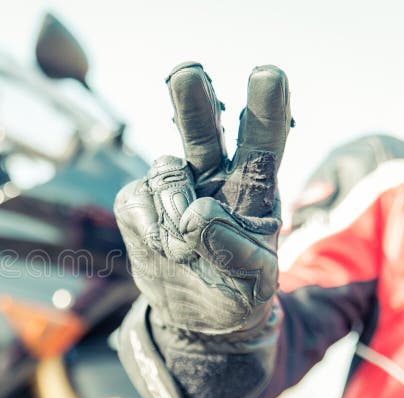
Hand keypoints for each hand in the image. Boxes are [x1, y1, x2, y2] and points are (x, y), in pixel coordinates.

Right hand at [114, 62, 290, 397]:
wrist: (196, 318)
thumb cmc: (237, 294)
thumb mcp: (256, 285)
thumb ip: (238, 253)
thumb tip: (197, 215)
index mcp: (253, 189)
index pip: (262, 141)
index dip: (265, 109)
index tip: (267, 75)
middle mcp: (212, 177)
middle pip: (204, 130)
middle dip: (195, 100)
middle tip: (187, 73)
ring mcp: (173, 186)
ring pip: (166, 172)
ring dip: (172, 207)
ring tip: (183, 247)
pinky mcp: (137, 201)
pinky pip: (136, 200)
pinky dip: (146, 226)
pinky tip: (160, 245)